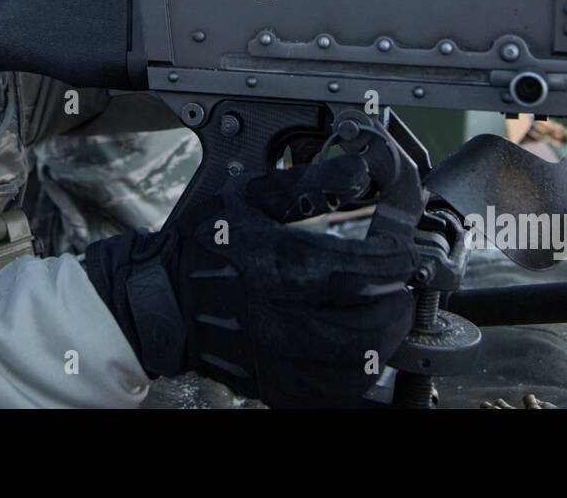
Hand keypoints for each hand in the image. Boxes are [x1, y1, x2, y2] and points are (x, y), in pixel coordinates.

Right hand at [82, 155, 418, 407]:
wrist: (161, 297)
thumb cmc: (204, 243)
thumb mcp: (248, 195)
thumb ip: (307, 182)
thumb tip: (356, 170)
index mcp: (271, 265)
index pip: (353, 272)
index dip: (393, 263)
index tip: (405, 255)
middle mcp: (274, 319)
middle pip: (362, 329)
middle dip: (396, 308)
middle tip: (402, 290)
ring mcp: (273, 360)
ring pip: (352, 368)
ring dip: (382, 343)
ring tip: (384, 317)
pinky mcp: (273, 388)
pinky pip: (331, 395)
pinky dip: (357, 377)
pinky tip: (359, 351)